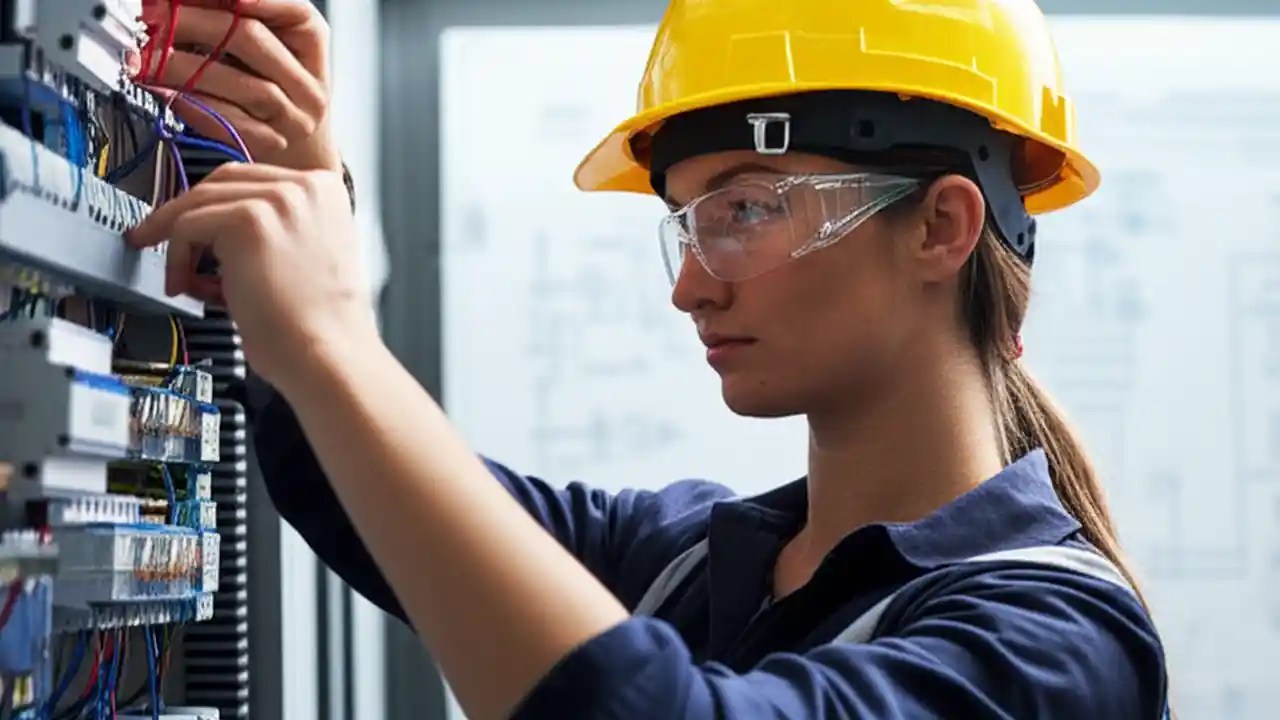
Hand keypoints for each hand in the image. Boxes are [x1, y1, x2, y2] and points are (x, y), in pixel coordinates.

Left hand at [127, 163, 377, 390]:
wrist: (326, 354)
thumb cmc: (317, 324)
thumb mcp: (309, 256)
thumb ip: (280, 230)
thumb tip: (221, 232)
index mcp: (325, 191)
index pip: (254, 180)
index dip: (218, 205)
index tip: (193, 223)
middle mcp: (306, 185)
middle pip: (223, 181)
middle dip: (188, 213)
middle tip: (159, 237)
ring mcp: (278, 198)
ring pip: (200, 201)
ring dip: (177, 241)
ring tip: (177, 277)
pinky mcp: (248, 220)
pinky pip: (187, 226)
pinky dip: (175, 258)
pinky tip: (184, 286)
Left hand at [136, 0, 339, 171]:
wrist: (301, 153)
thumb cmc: (277, 91)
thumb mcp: (271, 47)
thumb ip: (235, 18)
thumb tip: (180, 1)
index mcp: (312, 47)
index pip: (295, 11)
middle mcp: (308, 85)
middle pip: (251, 38)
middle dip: (193, 21)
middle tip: (153, 15)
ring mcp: (292, 118)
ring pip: (235, 81)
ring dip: (181, 65)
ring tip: (145, 55)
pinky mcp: (269, 143)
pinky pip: (225, 119)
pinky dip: (189, 103)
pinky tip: (163, 90)